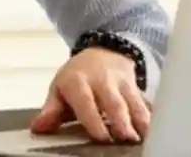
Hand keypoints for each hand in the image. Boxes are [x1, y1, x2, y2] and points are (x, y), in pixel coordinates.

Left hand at [29, 47, 149, 142]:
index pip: (86, 102)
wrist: (103, 51)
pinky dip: (149, 117)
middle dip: (121, 122)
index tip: (101, 137)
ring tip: (141, 138)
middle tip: (125, 139)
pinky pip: (145, 102)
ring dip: (138, 121)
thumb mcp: (59, 89)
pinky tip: (152, 131)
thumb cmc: (78, 76)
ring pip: (133, 103)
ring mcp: (122, 84)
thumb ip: (51, 110)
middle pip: (113, 103)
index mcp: (77, 81)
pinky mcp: (137, 88)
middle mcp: (102, 81)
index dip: (94, 119)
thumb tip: (38, 127)